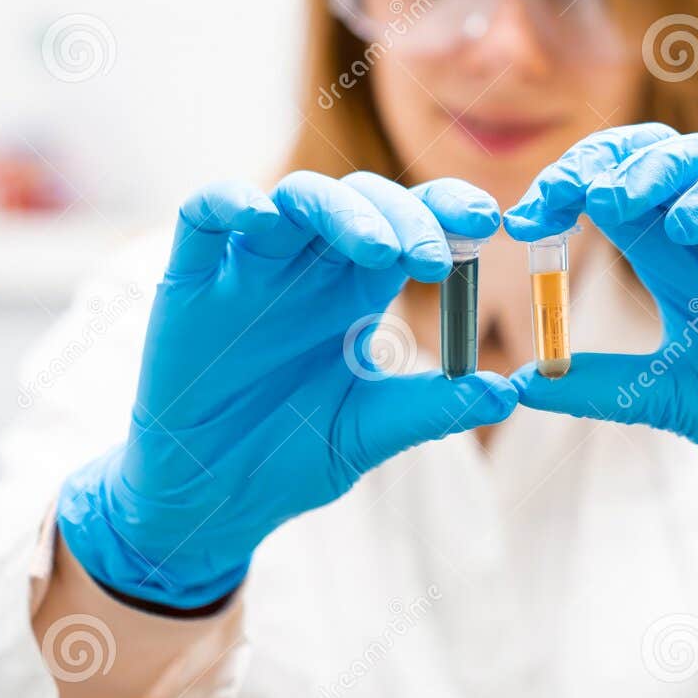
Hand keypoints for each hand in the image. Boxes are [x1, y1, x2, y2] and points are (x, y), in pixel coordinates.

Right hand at [58, 173, 514, 607]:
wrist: (211, 500)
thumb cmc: (289, 455)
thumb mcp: (370, 431)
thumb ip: (433, 407)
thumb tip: (509, 392)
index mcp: (356, 289)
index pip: (407, 222)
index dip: (446, 207)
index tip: (489, 222)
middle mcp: (307, 266)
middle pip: (359, 201)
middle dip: (404, 215)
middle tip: (434, 258)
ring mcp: (248, 267)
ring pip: (294, 198)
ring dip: (340, 210)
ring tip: (378, 250)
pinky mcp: (189, 280)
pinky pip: (203, 215)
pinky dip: (229, 202)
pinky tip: (261, 216)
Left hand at [504, 124, 697, 535]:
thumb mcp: (666, 397)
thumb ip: (597, 387)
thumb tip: (517, 384)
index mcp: (671, 260)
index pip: (609, 195)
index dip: (563, 192)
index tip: (522, 221)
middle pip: (647, 159)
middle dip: (597, 164)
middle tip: (556, 195)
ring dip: (652, 169)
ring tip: (611, 201)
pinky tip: (687, 223)